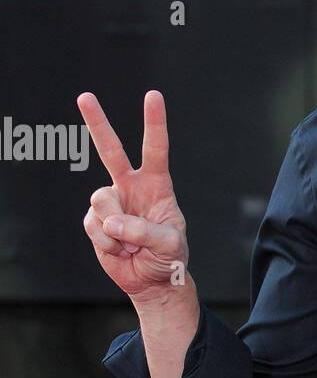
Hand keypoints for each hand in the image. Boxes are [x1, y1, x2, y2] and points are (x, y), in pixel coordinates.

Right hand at [77, 89, 189, 305]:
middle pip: (111, 151)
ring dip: (116, 227)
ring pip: (101, 200)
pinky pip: (94, 224)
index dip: (154, 123)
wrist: (151, 280)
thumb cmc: (169, 258)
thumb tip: (114, 222)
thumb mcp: (170, 245)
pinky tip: (120, 250)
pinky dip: (107, 242)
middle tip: (84, 96)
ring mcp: (111, 203)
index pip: (155, 149)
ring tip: (131, 244)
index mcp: (157, 185)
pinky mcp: (95, 221)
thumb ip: (146, 232)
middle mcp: (131, 187)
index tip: (153, 96)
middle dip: (97, 123)